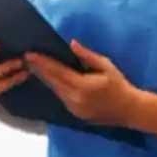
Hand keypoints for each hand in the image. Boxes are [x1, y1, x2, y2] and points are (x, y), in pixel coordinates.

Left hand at [25, 39, 141, 125]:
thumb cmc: (119, 85)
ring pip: (55, 90)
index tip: (31, 55)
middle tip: (27, 58)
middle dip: (39, 69)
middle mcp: (75, 98)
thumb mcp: (106, 66)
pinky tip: (47, 78)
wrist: (130, 110)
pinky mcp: (74, 113)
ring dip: (44, 78)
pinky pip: (61, 97)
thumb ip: (88, 56)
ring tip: (33, 66)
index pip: (58, 72)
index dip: (43, 63)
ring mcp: (74, 108)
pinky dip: (54, 86)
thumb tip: (72, 43)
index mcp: (83, 86)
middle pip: (52, 81)